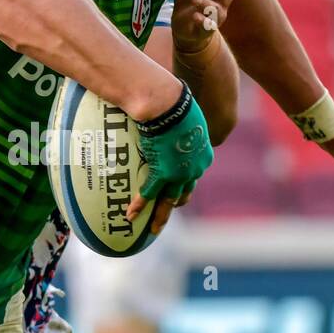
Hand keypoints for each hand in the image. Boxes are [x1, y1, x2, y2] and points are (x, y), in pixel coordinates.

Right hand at [129, 83, 213, 220]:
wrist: (170, 106)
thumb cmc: (177, 103)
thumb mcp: (186, 115)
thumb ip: (181, 125)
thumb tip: (172, 116)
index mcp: (202, 155)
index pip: (193, 174)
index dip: (184, 184)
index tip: (178, 191)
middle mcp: (194, 168)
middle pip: (184, 193)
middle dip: (174, 205)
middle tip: (166, 215)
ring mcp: (179, 173)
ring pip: (169, 201)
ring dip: (160, 216)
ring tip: (153, 229)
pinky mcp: (163, 172)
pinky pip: (149, 193)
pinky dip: (139, 205)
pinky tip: (131, 215)